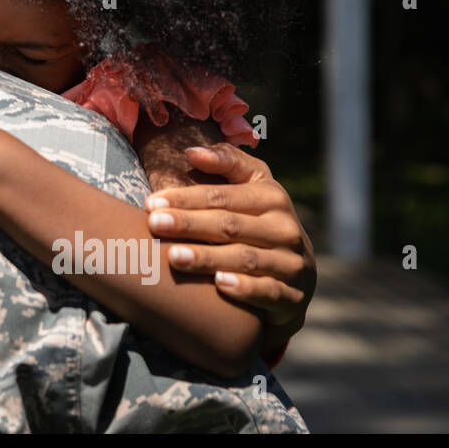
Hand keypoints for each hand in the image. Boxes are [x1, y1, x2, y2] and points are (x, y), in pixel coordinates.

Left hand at [145, 143, 316, 354]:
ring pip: (246, 259)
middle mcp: (285, 229)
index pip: (222, 196)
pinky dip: (245, 288)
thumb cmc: (260, 220)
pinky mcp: (294, 296)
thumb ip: (227, 162)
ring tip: (173, 257)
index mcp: (272, 198)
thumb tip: (192, 152)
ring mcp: (291, 263)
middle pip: (230, 225)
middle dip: (189, 224)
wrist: (297, 272)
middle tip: (154, 225)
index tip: (151, 203)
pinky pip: (269, 291)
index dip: (186, 199)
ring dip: (208, 258)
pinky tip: (218, 284)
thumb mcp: (252, 185)